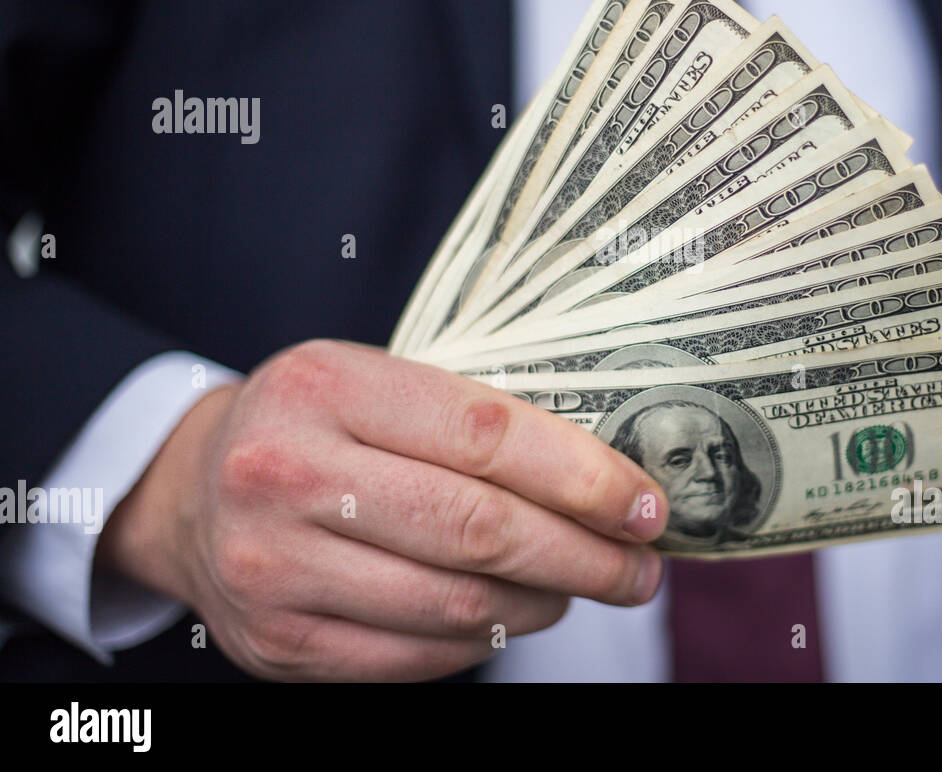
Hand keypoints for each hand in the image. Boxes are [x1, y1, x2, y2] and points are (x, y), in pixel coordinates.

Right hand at [98, 339, 667, 680]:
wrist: (194, 492)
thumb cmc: (317, 427)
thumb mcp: (376, 385)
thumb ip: (473, 419)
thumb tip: (610, 480)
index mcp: (326, 385)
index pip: (486, 436)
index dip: (585, 477)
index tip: (646, 504)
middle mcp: (286, 473)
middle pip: (479, 529)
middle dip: (585, 554)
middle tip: (641, 566)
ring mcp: (273, 566)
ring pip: (456, 604)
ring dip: (545, 601)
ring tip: (583, 585)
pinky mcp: (277, 642)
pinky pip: (417, 658)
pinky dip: (486, 640)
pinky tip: (514, 612)